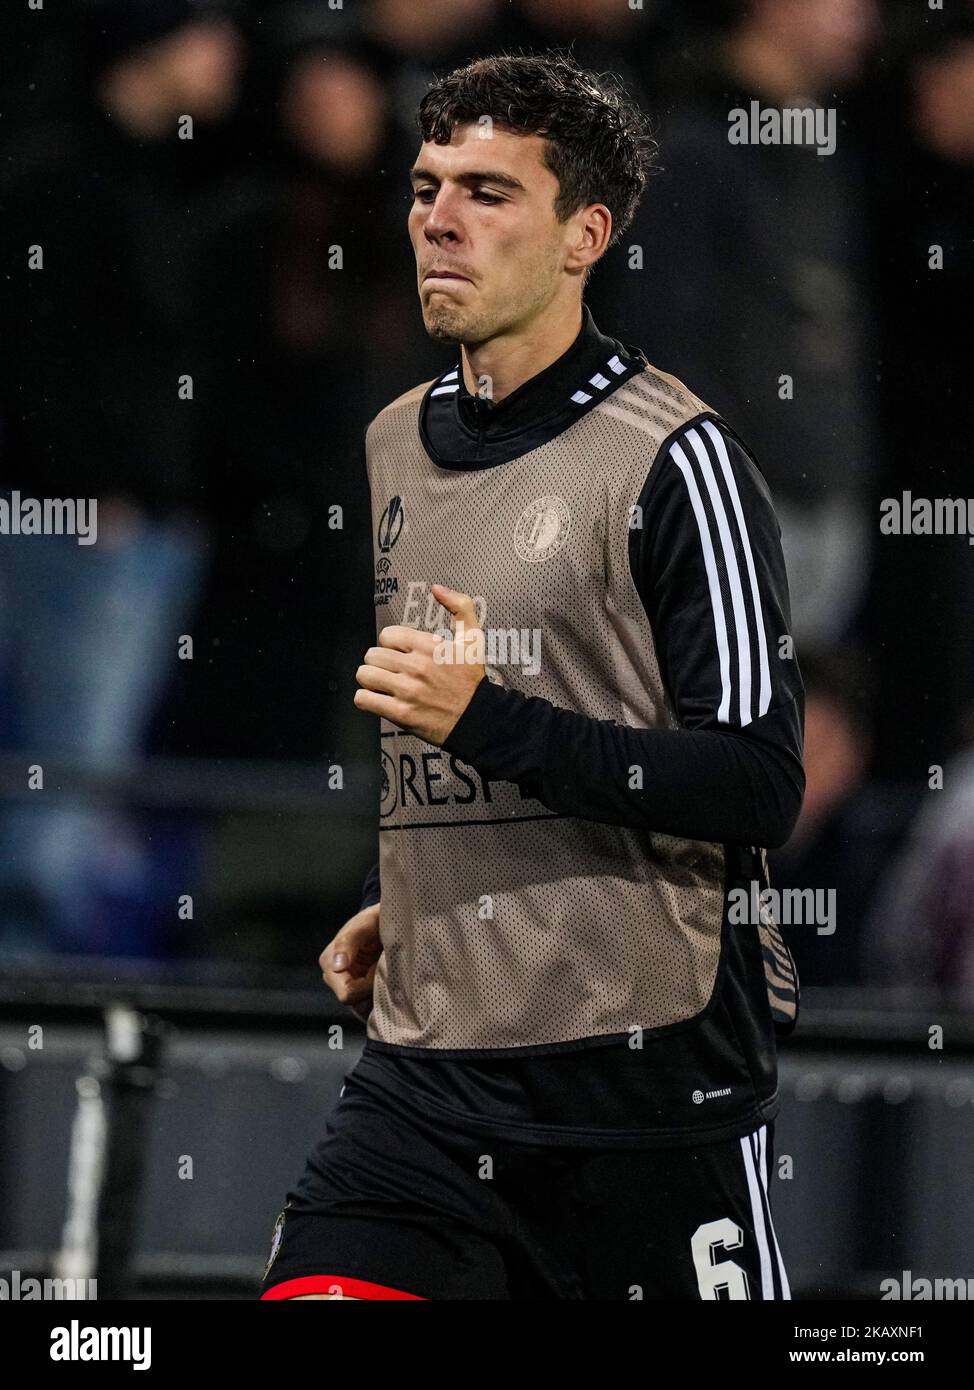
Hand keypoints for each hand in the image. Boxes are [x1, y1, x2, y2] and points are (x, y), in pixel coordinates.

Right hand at [320, 903, 381, 1021]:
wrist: (384, 921)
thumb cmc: (373, 920)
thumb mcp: (364, 924)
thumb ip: (349, 941)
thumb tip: (337, 966)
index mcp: (329, 963)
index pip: (348, 994)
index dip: (368, 985)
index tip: (381, 966)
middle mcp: (334, 978)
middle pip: (355, 1003)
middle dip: (374, 990)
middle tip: (387, 968)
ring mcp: (346, 986)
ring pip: (363, 1007)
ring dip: (379, 994)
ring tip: (388, 971)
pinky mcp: (358, 991)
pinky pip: (369, 1006)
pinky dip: (381, 997)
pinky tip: (389, 979)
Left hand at [353, 584, 484, 744]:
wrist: (477, 719)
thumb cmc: (472, 681)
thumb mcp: (473, 639)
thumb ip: (460, 607)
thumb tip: (437, 588)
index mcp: (429, 646)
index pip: (387, 635)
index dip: (390, 644)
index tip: (399, 654)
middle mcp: (416, 666)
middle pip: (372, 655)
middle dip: (378, 662)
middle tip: (390, 671)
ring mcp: (407, 690)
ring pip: (364, 675)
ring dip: (370, 680)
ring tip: (382, 684)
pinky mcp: (400, 713)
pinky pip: (363, 699)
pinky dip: (366, 699)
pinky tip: (378, 699)